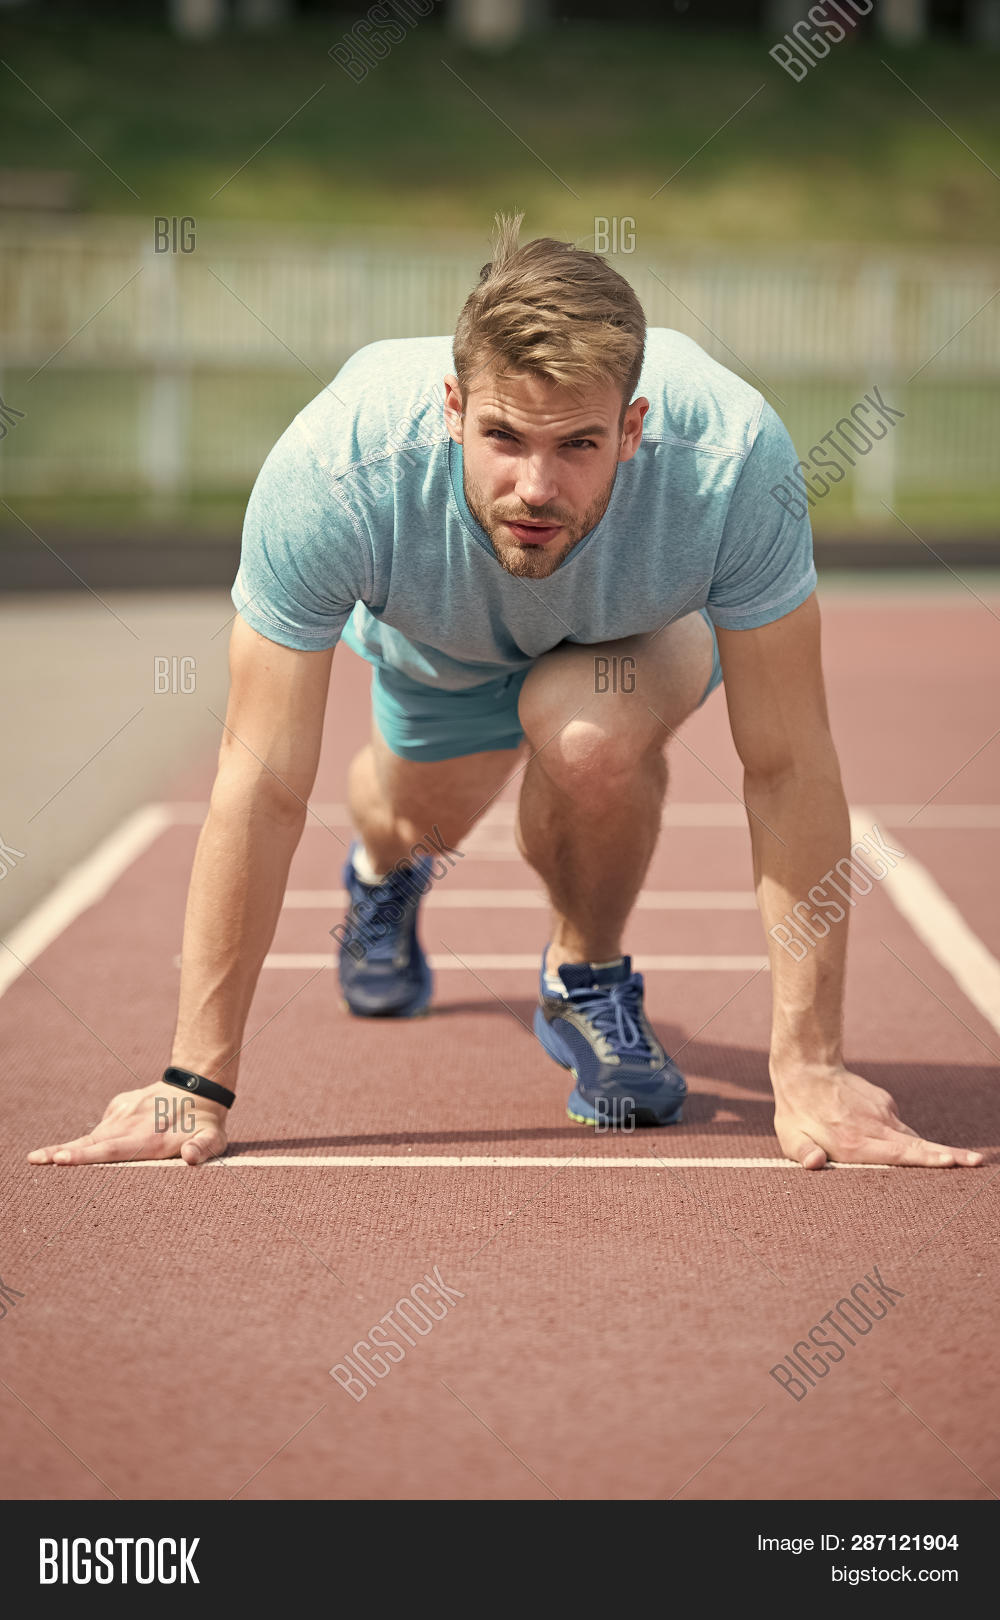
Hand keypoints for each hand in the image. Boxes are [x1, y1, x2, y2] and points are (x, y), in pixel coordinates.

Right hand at [27, 1082, 229, 1166]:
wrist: (200, 1086)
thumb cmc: (206, 1123)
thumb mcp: (214, 1139)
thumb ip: (203, 1149)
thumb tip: (192, 1157)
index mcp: (147, 1137)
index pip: (111, 1150)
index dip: (86, 1156)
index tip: (62, 1159)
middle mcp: (130, 1125)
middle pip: (91, 1142)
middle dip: (62, 1152)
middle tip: (35, 1160)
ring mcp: (122, 1114)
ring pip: (91, 1135)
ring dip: (67, 1147)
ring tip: (41, 1158)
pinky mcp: (119, 1107)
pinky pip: (104, 1127)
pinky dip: (91, 1139)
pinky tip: (87, 1148)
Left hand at [772, 1063, 983, 1169]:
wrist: (807, 1068)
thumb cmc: (796, 1110)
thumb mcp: (790, 1136)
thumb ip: (803, 1153)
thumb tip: (814, 1164)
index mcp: (855, 1141)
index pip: (896, 1154)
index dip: (924, 1159)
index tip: (948, 1159)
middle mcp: (875, 1127)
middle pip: (918, 1146)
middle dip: (949, 1156)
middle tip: (977, 1163)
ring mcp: (884, 1112)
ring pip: (913, 1138)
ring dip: (932, 1152)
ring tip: (960, 1161)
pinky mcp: (886, 1103)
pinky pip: (897, 1127)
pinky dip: (900, 1138)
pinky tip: (879, 1138)